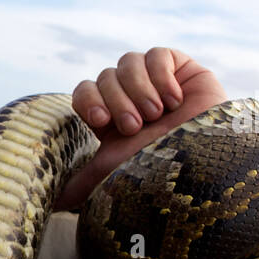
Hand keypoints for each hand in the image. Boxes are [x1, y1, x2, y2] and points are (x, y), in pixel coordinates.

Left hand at [55, 47, 227, 209]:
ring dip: (138, 89)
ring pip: (127, 63)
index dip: (88, 100)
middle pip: (105, 77)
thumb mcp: (113, 175)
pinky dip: (161, 76)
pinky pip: (157, 55)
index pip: (84, 91)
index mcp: (111, 118)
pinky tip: (174, 100)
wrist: (206, 164)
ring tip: (156, 114)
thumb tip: (53, 203)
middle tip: (136, 127)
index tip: (101, 120)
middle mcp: (131, 97)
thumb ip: (82, 182)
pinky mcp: (181, 68)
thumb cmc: (160, 173)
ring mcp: (156, 80)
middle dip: (118, 101)